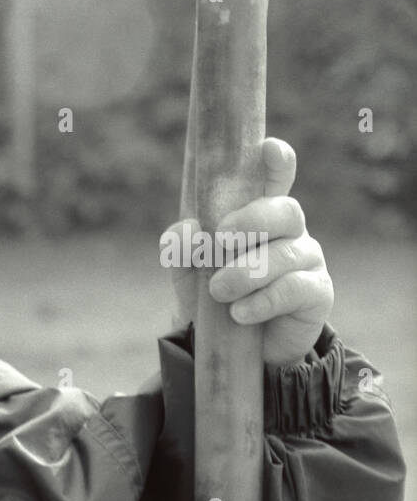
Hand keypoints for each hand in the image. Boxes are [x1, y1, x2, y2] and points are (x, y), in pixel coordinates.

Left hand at [164, 138, 332, 365]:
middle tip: (220, 242)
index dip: (277, 162)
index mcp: (260, 217)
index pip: (276, 180)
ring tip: (218, 293)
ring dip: (244, 272)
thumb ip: (183, 250)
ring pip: (284, 253)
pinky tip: (240, 314)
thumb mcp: (189, 275)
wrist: (233, 351)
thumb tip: (188, 228)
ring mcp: (308, 261)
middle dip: (250, 222)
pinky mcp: (317, 293)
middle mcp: (289, 233)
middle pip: (286, 210)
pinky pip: (294, 288)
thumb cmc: (214, 301)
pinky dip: (261, 300)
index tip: (269, 148)